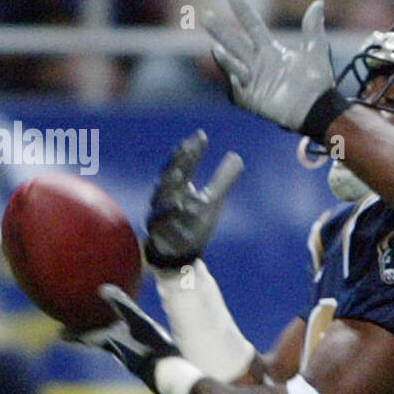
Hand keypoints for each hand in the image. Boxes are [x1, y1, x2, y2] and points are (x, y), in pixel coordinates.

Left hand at [65, 285, 180, 393]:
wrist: (167, 370)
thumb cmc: (150, 346)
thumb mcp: (137, 321)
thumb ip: (122, 305)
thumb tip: (102, 288)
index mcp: (110, 341)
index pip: (85, 338)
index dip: (72, 335)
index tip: (59, 334)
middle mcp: (116, 348)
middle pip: (95, 341)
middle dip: (84, 335)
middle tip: (73, 332)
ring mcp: (129, 354)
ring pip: (111, 344)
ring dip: (103, 338)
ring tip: (104, 332)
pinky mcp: (142, 357)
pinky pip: (127, 345)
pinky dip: (123, 339)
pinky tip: (135, 338)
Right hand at [144, 130, 243, 268]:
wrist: (181, 258)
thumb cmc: (193, 226)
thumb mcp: (213, 201)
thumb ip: (222, 179)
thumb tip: (237, 156)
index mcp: (178, 187)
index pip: (184, 163)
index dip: (192, 150)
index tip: (202, 135)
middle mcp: (165, 197)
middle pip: (170, 174)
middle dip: (179, 161)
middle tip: (189, 147)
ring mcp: (159, 214)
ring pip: (161, 196)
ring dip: (170, 185)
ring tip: (181, 174)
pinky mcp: (156, 232)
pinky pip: (158, 221)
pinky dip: (167, 212)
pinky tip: (180, 205)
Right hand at [203, 0, 334, 131]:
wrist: (317, 107)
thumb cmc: (317, 82)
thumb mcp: (316, 51)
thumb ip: (312, 28)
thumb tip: (318, 3)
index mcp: (271, 51)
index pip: (253, 27)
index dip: (244, 12)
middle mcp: (259, 63)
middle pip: (235, 43)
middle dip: (221, 31)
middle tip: (206, 16)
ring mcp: (253, 80)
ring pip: (233, 64)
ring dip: (223, 57)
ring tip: (214, 47)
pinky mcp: (251, 98)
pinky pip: (236, 86)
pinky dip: (232, 78)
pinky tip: (229, 73)